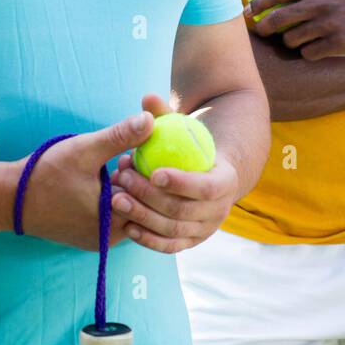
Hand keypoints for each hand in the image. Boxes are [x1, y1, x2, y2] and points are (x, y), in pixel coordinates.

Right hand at [11, 109, 154, 250]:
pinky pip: (115, 215)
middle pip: (145, 207)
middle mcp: (111, 238)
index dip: (150, 173)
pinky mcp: (92, 236)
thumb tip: (150, 119)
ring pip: (131, 210)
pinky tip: (106, 177)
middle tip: (124, 160)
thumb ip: (120, 136)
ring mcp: (101, 240)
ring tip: (115, 166)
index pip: (153, 199)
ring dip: (129, 187)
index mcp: (114, 222)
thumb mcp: (85, 150)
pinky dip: (116, 196)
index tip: (134, 156)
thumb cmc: (45, 174)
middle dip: (141, 180)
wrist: (8, 199)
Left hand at [107, 94, 241, 253]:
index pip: (206, 187)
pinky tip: (127, 224)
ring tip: (117, 198)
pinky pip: (168, 246)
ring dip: (143, 215)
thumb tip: (146, 98)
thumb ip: (164, 114)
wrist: (209, 176)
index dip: (181, 183)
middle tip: (124, 178)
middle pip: (183, 210)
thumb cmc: (191, 147)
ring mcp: (205, 229)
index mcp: (226, 181)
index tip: (153, 172)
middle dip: (150, 197)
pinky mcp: (190, 242)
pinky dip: (147, 239)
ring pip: (172, 230)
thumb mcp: (181, 129)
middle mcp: (220, 210)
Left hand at [246, 0, 344, 58]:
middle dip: (265, 28)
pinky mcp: (338, 43)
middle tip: (261, 32)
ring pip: (292, 39)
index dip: (257, 3)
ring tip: (300, 40)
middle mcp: (320, 3)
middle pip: (278, 19)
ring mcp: (329, 24)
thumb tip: (276, 1)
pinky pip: (309, 53)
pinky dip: (309, 53)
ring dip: (290, 42)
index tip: (248, 12)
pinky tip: (318, 48)